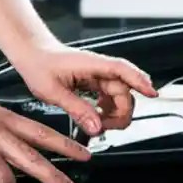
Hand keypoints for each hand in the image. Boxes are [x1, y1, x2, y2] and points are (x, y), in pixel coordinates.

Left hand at [10, 40, 156, 136]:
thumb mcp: (52, 91)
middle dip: (121, 111)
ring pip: (118, 96)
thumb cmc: (38, 65)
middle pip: (124, 90)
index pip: (122, 69)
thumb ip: (76, 108)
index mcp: (90, 64)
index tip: (152, 93)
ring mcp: (97, 75)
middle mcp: (98, 68)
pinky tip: (96, 118)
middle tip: (106, 128)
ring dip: (114, 112)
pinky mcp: (93, 82)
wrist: (30, 54)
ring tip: (98, 125)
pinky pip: (108, 97)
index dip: (139, 80)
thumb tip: (96, 126)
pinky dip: (106, 110)